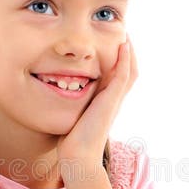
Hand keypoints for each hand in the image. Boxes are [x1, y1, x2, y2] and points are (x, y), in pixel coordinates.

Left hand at [57, 36, 137, 177]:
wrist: (78, 157)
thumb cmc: (71, 141)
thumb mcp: (72, 116)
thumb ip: (71, 104)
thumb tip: (57, 95)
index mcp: (106, 102)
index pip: (118, 75)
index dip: (119, 58)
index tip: (112, 42)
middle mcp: (114, 100)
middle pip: (129, 70)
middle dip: (127, 51)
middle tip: (123, 32)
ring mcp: (115, 100)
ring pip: (130, 70)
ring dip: (129, 51)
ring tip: (125, 33)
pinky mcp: (111, 101)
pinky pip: (123, 76)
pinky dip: (125, 60)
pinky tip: (123, 45)